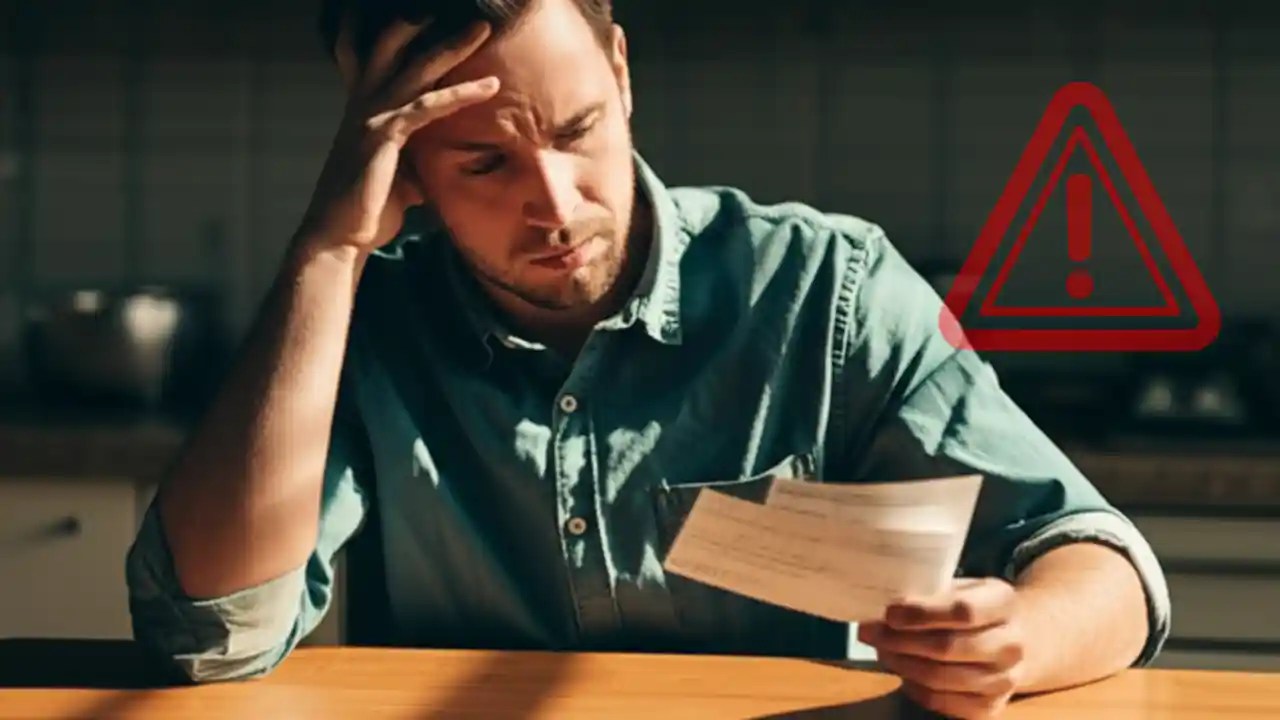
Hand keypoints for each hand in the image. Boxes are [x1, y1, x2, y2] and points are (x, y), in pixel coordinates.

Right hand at [295, 14, 499, 254]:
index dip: (386, 32)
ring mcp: (370, 116)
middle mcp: (363, 104)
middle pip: (391, 47)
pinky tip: (490, 86)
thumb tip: (439, 171)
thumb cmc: (368, 210)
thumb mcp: (400, 179)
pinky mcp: (383, 135)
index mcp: (362, 109)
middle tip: (458, 13)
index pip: (370, 56)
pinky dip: (460, 94)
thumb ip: (418, 163)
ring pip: (414, 68)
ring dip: (450, 47)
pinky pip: (427, 107)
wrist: (339, 237)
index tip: (415, 13)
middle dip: (420, 23)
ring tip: (481, 29)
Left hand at [858, 578, 1028, 718]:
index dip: (921, 613)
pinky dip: (915, 689)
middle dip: (900, 641)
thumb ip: (931, 593)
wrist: (1020, 639)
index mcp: (1005, 603)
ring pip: (941, 678)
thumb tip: (885, 606)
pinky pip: (943, 702)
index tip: (889, 613)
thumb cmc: (977, 607)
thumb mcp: (963, 587)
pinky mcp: (991, 707)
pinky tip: (903, 673)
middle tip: (869, 632)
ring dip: (902, 664)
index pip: (963, 611)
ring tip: (880, 650)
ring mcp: (1005, 680)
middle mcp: (1011, 645)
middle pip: (947, 648)